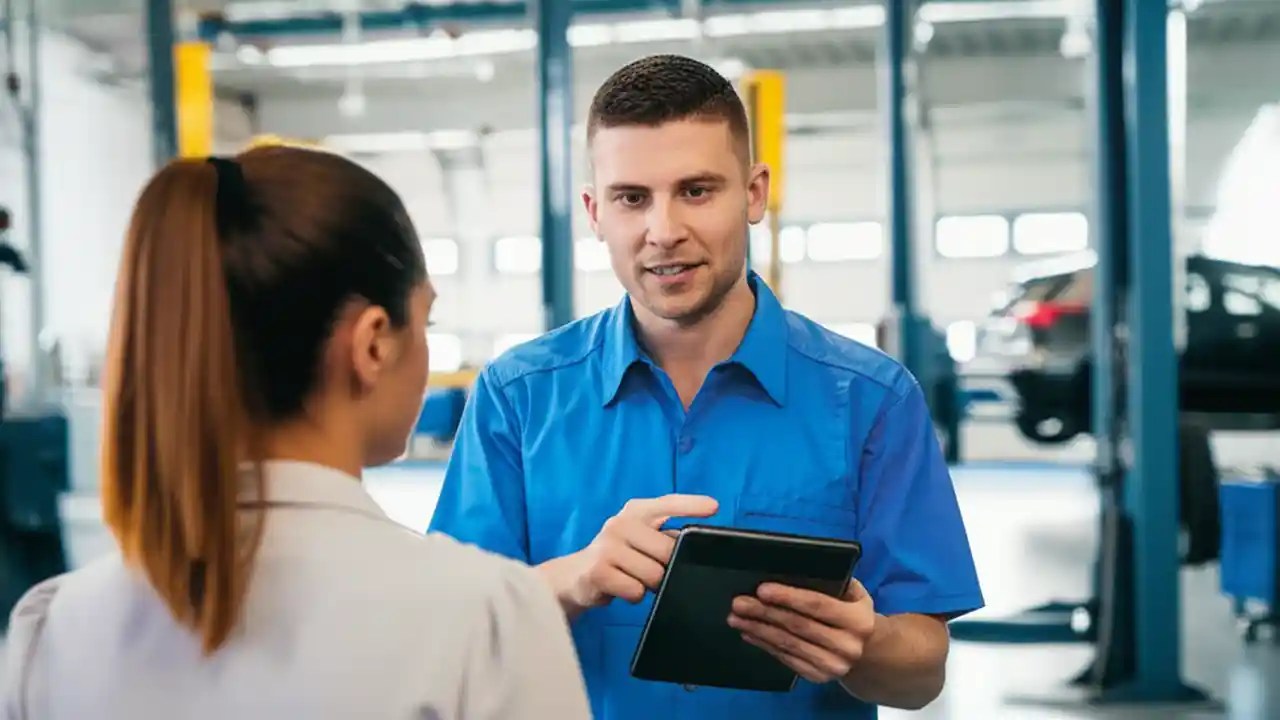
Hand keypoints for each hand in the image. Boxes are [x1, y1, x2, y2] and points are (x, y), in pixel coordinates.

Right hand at [542, 494, 718, 616]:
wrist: (574, 576)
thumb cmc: (618, 557)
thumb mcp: (640, 539)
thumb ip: (664, 538)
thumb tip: (696, 547)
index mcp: (636, 511)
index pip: (667, 504)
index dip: (691, 505)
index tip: (714, 507)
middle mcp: (620, 523)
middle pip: (667, 551)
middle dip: (667, 567)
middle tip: (651, 570)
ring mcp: (607, 546)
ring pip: (654, 575)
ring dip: (650, 585)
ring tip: (633, 578)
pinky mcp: (598, 571)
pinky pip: (636, 591)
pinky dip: (634, 595)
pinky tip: (622, 588)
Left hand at [728, 579, 876, 684]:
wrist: (867, 651)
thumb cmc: (852, 612)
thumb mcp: (855, 594)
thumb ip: (834, 582)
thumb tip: (796, 570)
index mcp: (858, 620)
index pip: (818, 606)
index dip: (788, 597)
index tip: (761, 590)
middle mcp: (848, 647)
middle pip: (798, 626)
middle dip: (765, 613)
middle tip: (739, 603)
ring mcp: (832, 666)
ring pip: (788, 645)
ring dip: (758, 630)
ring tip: (736, 617)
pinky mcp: (818, 678)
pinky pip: (786, 659)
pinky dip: (764, 645)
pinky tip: (749, 633)